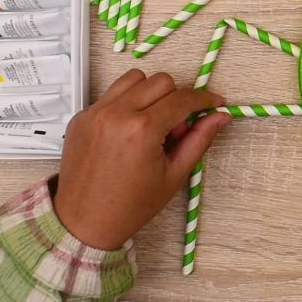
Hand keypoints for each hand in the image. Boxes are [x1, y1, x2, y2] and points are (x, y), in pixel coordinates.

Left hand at [52, 69, 231, 249]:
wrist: (84, 222)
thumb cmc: (128, 206)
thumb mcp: (173, 176)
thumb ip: (199, 140)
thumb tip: (219, 118)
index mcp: (141, 130)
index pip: (183, 99)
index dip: (204, 100)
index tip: (212, 104)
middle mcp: (116, 114)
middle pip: (161, 81)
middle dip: (176, 98)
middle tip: (177, 127)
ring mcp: (95, 113)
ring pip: (134, 78)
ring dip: (150, 94)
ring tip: (152, 124)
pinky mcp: (82, 116)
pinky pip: (111, 94)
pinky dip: (127, 104)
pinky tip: (129, 131)